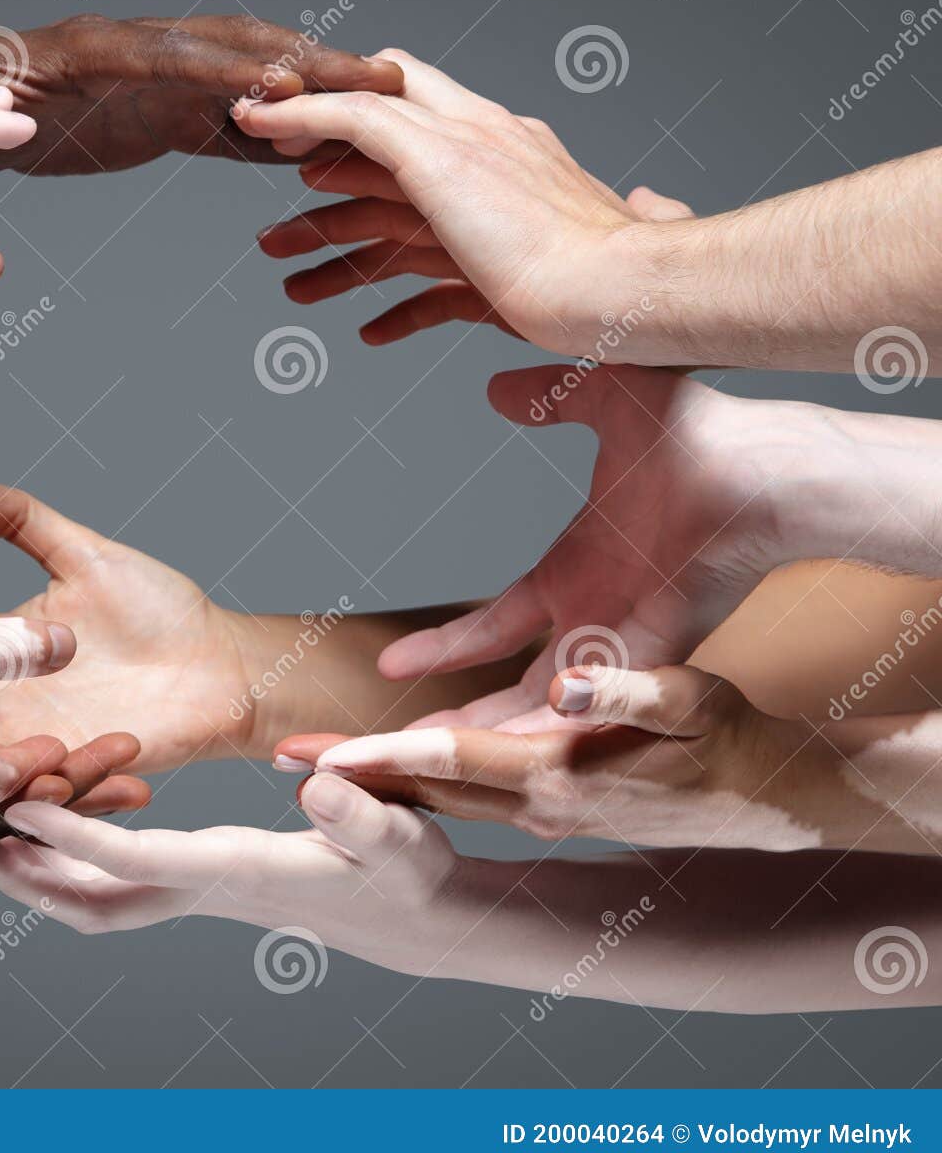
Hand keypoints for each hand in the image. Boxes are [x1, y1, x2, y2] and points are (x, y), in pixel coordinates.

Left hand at [0, 15, 402, 174]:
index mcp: (101, 46)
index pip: (177, 54)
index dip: (233, 70)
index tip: (287, 85)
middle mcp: (149, 55)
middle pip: (245, 52)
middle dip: (314, 64)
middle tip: (385, 79)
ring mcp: (168, 85)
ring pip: (258, 86)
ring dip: (320, 98)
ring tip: (390, 112)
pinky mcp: (170, 118)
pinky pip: (238, 132)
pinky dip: (284, 143)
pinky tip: (329, 163)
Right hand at [0, 475, 261, 772]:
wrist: (222, 659)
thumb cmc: (158, 608)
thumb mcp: (83, 556)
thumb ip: (18, 520)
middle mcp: (8, 713)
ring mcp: (46, 749)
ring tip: (12, 753)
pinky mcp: (88, 775)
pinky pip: (55, 798)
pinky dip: (52, 794)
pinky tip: (61, 775)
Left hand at [0, 774, 460, 979]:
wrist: (415, 918)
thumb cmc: (410, 873)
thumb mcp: (399, 837)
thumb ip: (362, 816)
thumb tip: (318, 786)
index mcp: (241, 872)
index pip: (142, 861)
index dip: (78, 836)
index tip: (22, 808)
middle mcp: (207, 888)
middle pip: (96, 899)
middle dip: (28, 878)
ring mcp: (201, 891)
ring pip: (101, 896)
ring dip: (40, 874)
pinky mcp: (205, 883)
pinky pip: (124, 880)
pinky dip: (79, 860)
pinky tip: (55, 830)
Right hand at [234, 48, 696, 359]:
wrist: (616, 300)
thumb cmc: (543, 235)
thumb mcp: (439, 158)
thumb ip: (373, 123)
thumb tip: (319, 107)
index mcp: (464, 130)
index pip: (379, 97)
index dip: (318, 113)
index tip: (264, 129)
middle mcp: (476, 171)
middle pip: (378, 184)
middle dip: (317, 211)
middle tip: (269, 239)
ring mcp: (489, 229)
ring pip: (397, 242)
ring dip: (340, 266)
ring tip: (293, 293)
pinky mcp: (505, 282)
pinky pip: (438, 296)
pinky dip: (398, 312)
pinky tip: (369, 331)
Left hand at [283, 665, 833, 850]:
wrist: (768, 799)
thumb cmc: (733, 740)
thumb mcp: (693, 700)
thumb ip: (631, 691)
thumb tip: (572, 684)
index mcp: (562, 774)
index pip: (450, 760)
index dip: (381, 756)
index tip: (317, 759)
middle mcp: (539, 804)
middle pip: (425, 786)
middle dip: (351, 776)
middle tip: (279, 759)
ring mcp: (542, 812)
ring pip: (439, 797)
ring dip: (377, 782)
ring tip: (311, 765)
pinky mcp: (551, 806)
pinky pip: (468, 794)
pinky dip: (420, 785)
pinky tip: (390, 770)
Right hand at [373, 364, 813, 726]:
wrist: (759, 459)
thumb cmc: (698, 431)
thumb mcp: (603, 401)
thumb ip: (548, 397)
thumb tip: (497, 387)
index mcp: (576, 573)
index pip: (493, 625)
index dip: (443, 648)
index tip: (392, 664)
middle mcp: (594, 617)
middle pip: (507, 688)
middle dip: (454, 719)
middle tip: (398, 751)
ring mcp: (622, 642)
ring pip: (541, 709)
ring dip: (488, 738)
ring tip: (429, 765)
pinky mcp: (647, 657)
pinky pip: (586, 704)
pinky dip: (547, 728)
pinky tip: (502, 755)